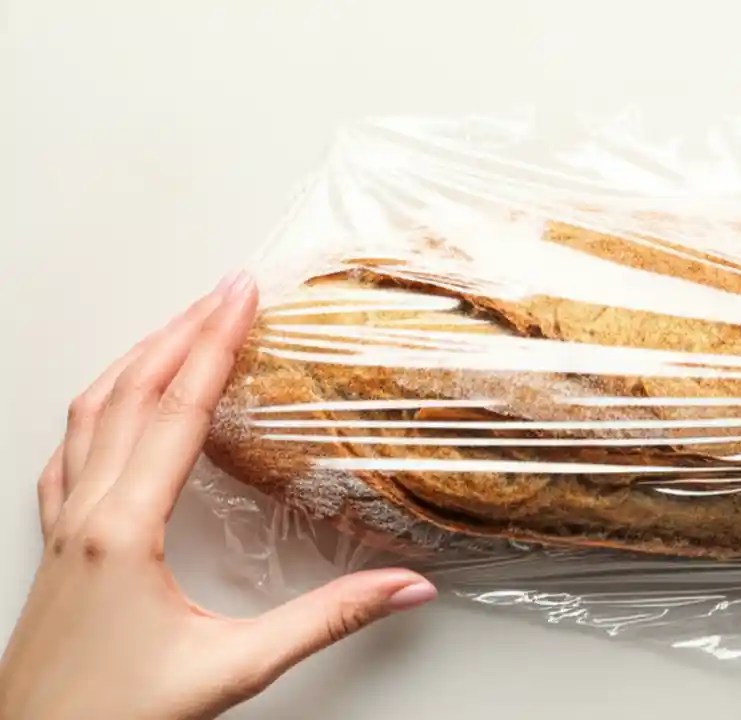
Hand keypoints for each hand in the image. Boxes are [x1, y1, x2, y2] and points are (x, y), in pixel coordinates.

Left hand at [0, 273, 436, 719]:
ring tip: (178, 325)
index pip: (179, 411)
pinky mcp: (57, 546)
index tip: (241, 296)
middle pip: (131, 393)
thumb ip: (325, 621)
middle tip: (224, 289)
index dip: (215, 345)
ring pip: (90, 414)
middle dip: (181, 330)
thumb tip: (402, 586)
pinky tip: (111, 408)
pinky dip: (99, 409)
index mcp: (126, 530)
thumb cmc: (117, 716)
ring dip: (137, 359)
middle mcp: (87, 514)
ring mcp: (63, 526)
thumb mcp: (234, 667)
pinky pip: (70, 453)